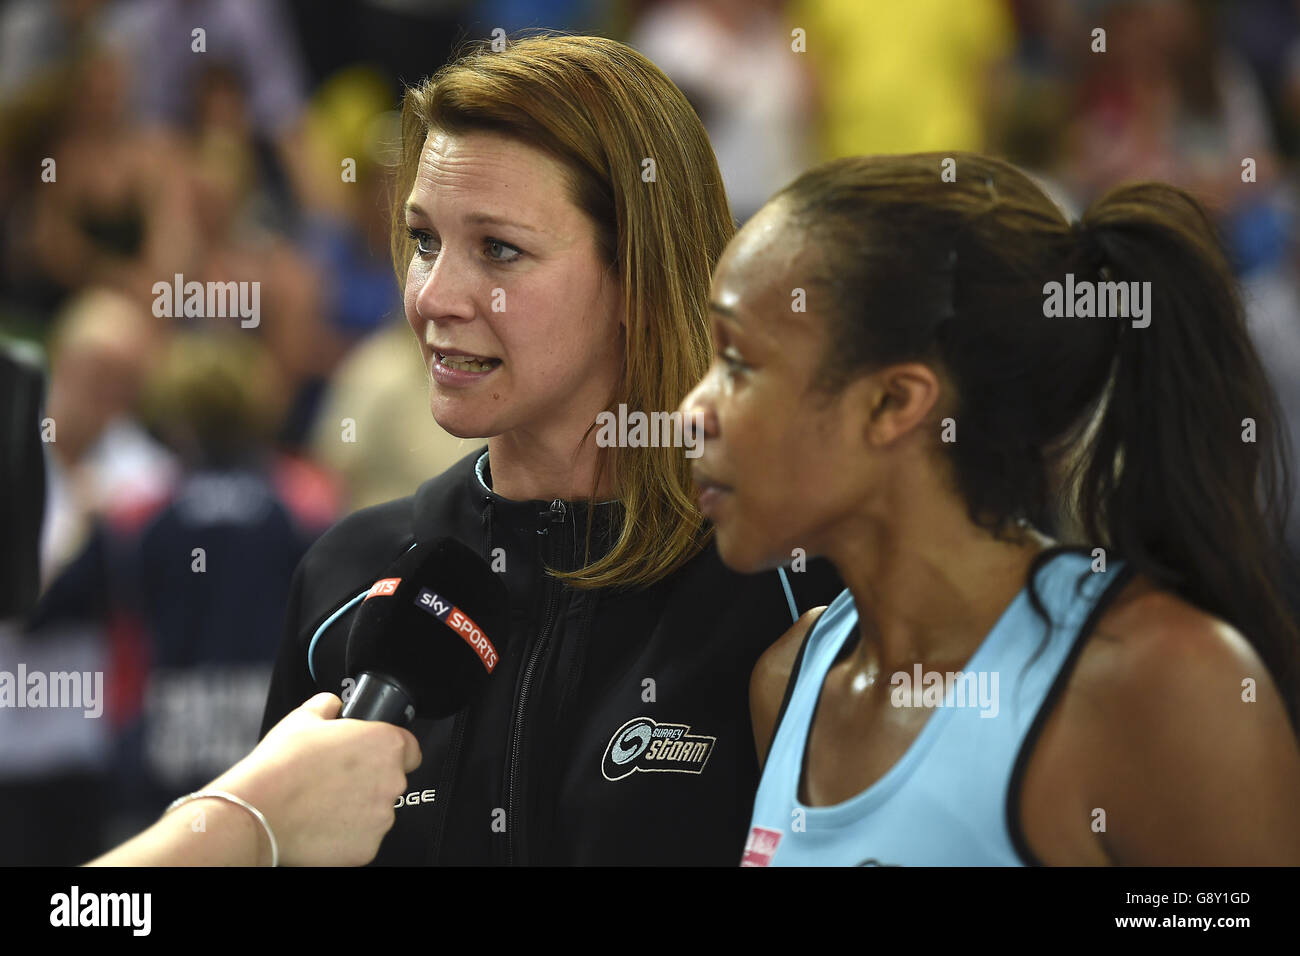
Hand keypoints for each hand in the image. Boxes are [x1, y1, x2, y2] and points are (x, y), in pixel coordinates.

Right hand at [207, 693, 420, 865]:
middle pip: (392, 780)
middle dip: (369, 780)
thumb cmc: (281, 766)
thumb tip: (333, 705)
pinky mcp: (367, 849)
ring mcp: (381, 819)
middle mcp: (392, 782)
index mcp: (385, 745)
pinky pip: (363, 839)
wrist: (258, 812)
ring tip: (323, 801)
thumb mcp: (304, 717)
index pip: (410, 749)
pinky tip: (321, 823)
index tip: (371, 756)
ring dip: (358, 808)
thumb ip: (328, 705)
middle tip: (336, 779)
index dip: (390, 751)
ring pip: (377, 811)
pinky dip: (347, 835)